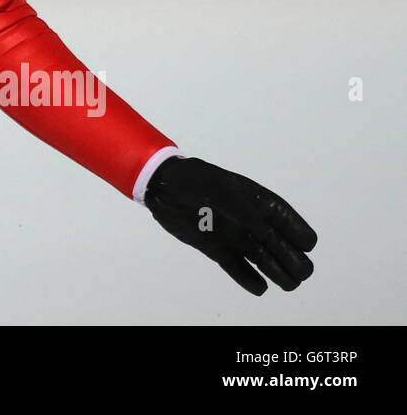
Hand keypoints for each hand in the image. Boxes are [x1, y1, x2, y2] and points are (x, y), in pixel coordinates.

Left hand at [144, 156, 316, 294]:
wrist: (162, 187)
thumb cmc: (192, 180)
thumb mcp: (218, 187)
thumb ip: (239, 207)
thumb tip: (261, 227)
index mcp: (253, 200)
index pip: (284, 218)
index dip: (298, 232)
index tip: (307, 245)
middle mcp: (248, 220)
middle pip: (279, 243)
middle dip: (293, 258)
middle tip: (300, 273)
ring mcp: (233, 235)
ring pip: (261, 258)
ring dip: (277, 271)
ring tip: (288, 284)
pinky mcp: (216, 248)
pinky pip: (236, 267)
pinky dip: (247, 278)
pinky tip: (260, 288)